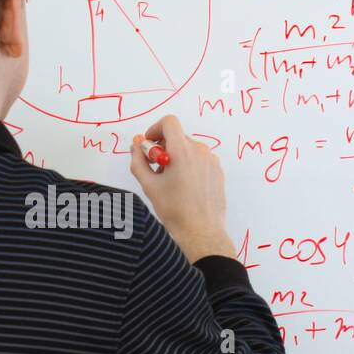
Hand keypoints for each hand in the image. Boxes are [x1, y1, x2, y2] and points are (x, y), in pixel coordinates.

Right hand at [129, 115, 236, 263]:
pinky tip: (184, 186)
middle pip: (177, 136)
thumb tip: (136, 146)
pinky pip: (199, 159)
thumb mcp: (149, 185)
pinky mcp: (217, 170)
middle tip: (155, 168)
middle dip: (163, 147)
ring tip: (170, 180)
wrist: (201, 230)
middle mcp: (200, 151)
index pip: (169, 122)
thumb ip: (138, 161)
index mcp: (182, 151)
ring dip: (176, 157)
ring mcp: (211, 160)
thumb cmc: (175, 210)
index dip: (155, 129)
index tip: (149, 145)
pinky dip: (188, 165)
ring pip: (188, 148)